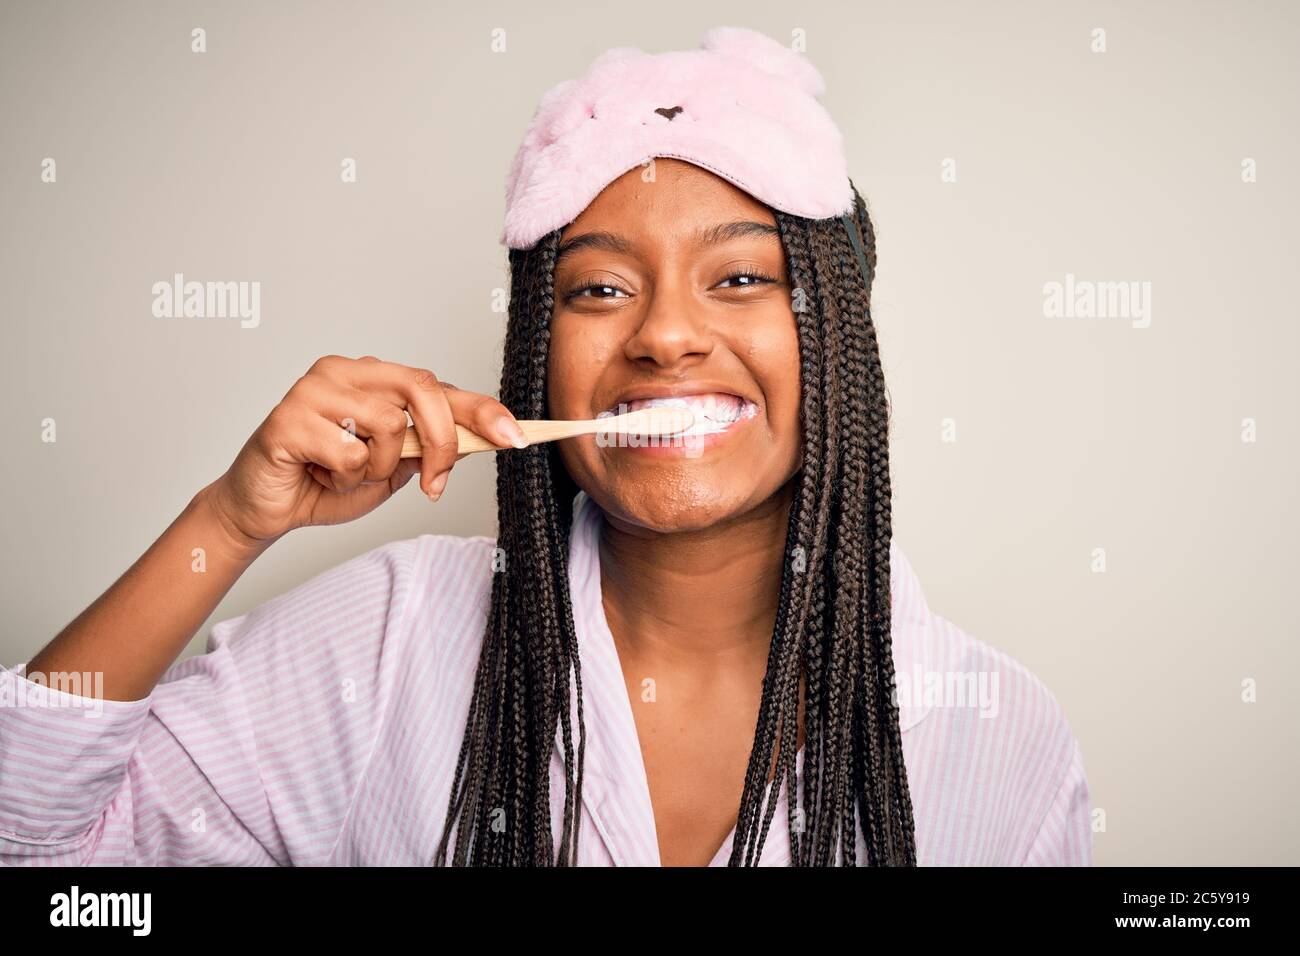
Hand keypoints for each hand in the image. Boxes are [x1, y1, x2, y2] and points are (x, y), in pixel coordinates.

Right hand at [204, 354, 525, 546]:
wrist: (264, 508)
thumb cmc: (327, 482)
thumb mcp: (392, 469)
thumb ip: (428, 448)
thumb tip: (484, 438)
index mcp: (373, 376)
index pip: (438, 386)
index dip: (482, 410)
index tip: (518, 437)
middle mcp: (345, 371)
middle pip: (421, 390)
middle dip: (442, 443)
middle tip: (433, 484)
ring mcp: (315, 389)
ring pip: (388, 426)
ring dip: (377, 469)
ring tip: (346, 474)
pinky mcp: (289, 417)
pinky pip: (350, 453)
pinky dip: (345, 478)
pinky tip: (319, 474)